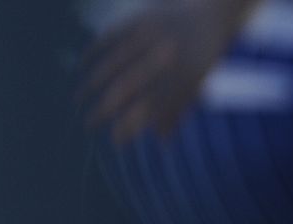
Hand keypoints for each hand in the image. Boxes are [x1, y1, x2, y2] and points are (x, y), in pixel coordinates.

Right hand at [79, 0, 262, 143]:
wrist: (214, 12)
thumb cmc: (204, 56)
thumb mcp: (198, 83)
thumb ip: (180, 108)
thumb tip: (161, 139)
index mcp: (186, 78)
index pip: (151, 109)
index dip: (132, 125)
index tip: (115, 141)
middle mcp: (168, 56)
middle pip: (128, 88)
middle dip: (105, 109)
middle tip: (88, 125)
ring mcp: (153, 35)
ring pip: (114, 62)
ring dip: (93, 83)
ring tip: (78, 101)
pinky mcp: (141, 18)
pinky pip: (111, 36)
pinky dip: (94, 51)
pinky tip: (81, 66)